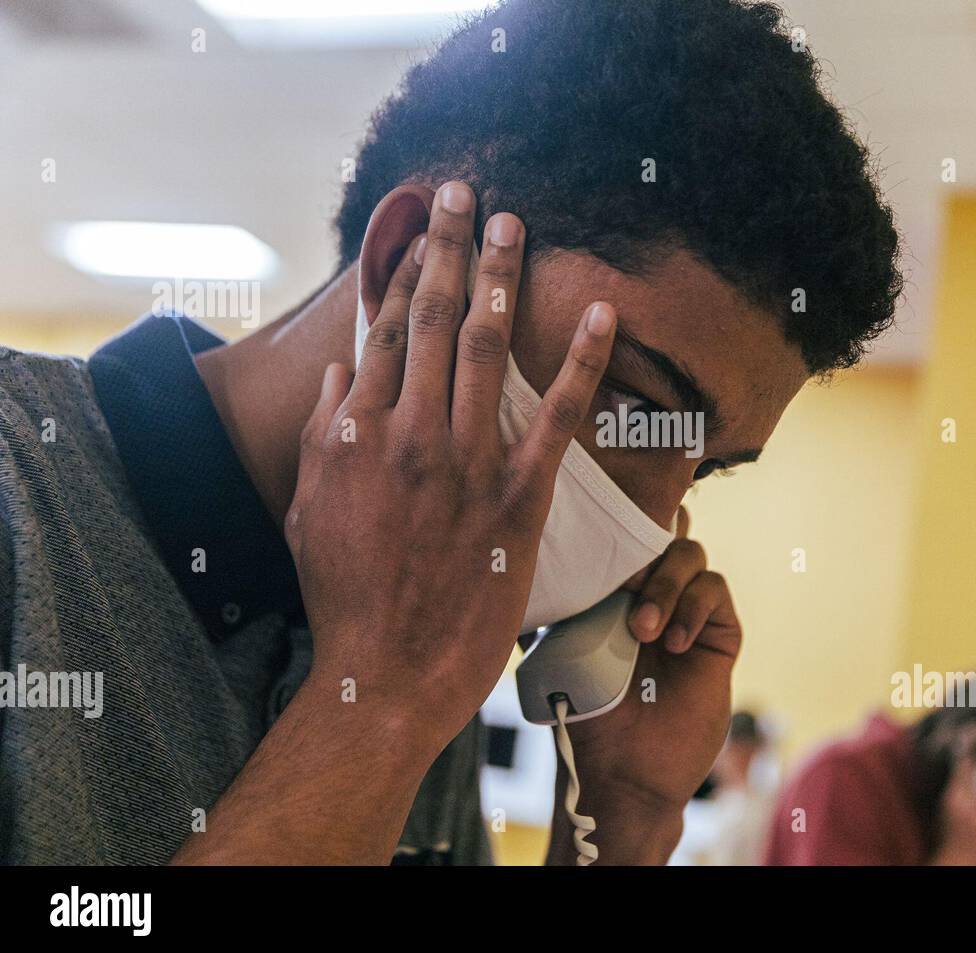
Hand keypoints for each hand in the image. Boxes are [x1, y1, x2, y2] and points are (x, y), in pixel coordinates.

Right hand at [286, 181, 617, 751]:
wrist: (386, 670)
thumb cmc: (343, 595)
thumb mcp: (307, 508)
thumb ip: (320, 434)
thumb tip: (341, 372)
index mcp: (354, 432)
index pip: (382, 330)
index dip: (402, 271)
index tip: (417, 227)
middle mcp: (409, 433)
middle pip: (434, 320)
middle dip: (450, 248)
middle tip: (466, 193)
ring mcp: (466, 463)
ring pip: (488, 349)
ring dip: (502, 278)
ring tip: (514, 224)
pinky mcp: (519, 498)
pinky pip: (559, 417)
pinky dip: (584, 361)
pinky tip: (603, 314)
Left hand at [548, 507, 741, 862]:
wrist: (624, 772)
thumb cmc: (585, 714)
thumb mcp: (556, 647)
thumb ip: (552, 601)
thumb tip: (519, 552)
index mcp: (612, 585)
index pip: (624, 528)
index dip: (619, 514)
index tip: (601, 517)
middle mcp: (651, 589)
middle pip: (663, 526)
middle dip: (645, 538)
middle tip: (624, 575)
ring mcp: (687, 608)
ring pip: (690, 553)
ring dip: (666, 583)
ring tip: (642, 629)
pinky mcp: (718, 633)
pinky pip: (714, 591)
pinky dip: (694, 607)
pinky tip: (675, 643)